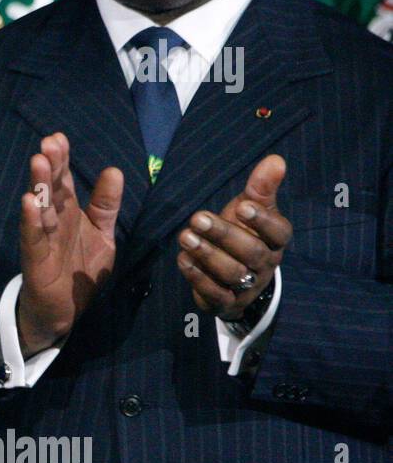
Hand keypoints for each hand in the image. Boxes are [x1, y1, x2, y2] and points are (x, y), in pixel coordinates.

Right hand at [17, 132, 123, 354]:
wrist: (65, 312)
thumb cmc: (80, 271)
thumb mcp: (103, 235)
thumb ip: (106, 206)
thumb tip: (113, 170)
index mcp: (68, 213)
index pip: (64, 180)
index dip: (62, 159)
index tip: (59, 137)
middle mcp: (53, 221)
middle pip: (51, 189)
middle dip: (50, 165)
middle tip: (49, 142)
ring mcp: (42, 239)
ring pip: (40, 208)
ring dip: (39, 185)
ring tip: (38, 162)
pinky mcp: (35, 260)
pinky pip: (32, 237)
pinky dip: (30, 220)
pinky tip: (28, 202)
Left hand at [178, 154, 291, 318]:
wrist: (235, 279)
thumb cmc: (244, 234)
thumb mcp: (251, 210)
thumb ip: (261, 188)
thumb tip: (276, 159)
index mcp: (275, 241)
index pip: (279, 232)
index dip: (262, 221)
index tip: (243, 206)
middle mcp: (265, 266)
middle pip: (251, 253)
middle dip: (224, 235)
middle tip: (197, 218)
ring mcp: (248, 287)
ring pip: (232, 273)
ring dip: (207, 255)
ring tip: (185, 236)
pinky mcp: (227, 302)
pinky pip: (215, 294)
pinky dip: (198, 278)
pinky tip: (182, 259)